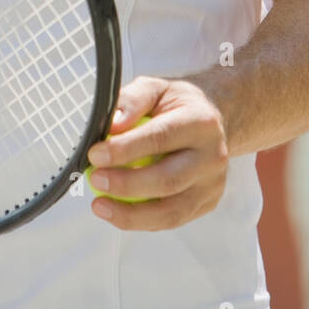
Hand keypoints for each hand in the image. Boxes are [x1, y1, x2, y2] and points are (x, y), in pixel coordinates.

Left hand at [85, 73, 227, 229]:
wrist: (213, 119)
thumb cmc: (179, 104)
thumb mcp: (156, 88)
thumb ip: (132, 100)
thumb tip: (112, 125)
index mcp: (201, 122)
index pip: (160, 138)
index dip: (125, 150)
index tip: (95, 155)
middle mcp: (212, 156)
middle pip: (167, 179)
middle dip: (126, 185)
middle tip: (95, 179)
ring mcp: (212, 184)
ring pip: (171, 211)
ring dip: (131, 214)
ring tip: (100, 205)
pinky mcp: (207, 203)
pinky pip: (171, 220)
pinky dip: (142, 220)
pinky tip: (119, 211)